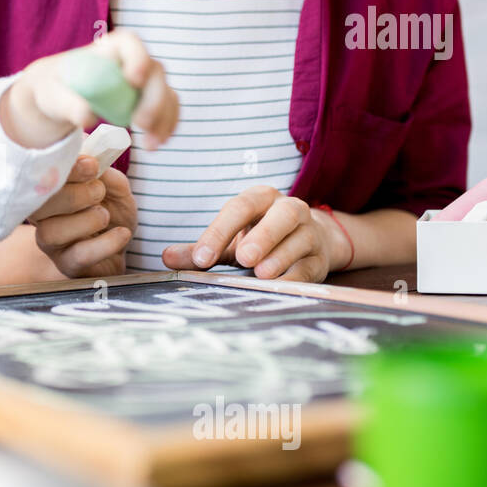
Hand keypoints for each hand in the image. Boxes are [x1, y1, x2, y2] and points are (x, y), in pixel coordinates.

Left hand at [0, 30, 178, 150]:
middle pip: (155, 72)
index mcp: (107, 49)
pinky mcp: (148, 102)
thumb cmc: (53, 89)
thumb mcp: (52, 94)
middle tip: (139, 124)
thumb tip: (89, 117)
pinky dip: (165, 128)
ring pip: (166, 94)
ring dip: (163, 120)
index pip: (129, 42)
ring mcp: (143, 82)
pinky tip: (153, 145)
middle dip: (154, 98)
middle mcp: (131, 61)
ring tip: (149, 146)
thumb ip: (68, 103)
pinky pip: (167, 111)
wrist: (59, 100)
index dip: (137, 57)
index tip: (133, 80)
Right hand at [27, 155, 136, 277]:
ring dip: (86, 220)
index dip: (63, 169)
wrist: (120, 246)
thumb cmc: (110, 212)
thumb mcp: (114, 187)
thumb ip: (106, 173)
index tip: (92, 164)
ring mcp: (52, 244)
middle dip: (73, 195)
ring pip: (52, 233)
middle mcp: (42, 218)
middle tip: (100, 192)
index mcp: (48, 191)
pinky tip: (122, 234)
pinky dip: (106, 242)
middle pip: (38, 206)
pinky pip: (80, 255)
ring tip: (106, 216)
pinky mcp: (68, 266)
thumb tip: (97, 156)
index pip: (39, 178)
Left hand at [160, 186, 350, 281]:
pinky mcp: (320, 258)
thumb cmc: (257, 238)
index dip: (219, 231)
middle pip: (280, 215)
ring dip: (280, 256)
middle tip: (243, 258)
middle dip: (262, 236)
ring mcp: (309, 233)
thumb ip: (200, 248)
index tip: (201, 257)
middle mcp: (289, 209)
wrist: (309, 241)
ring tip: (261, 274)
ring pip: (300, 239)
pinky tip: (281, 287)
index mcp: (260, 199)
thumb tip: (165, 257)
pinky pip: (311, 266)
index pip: (240, 208)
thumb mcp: (228, 241)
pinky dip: (297, 277)